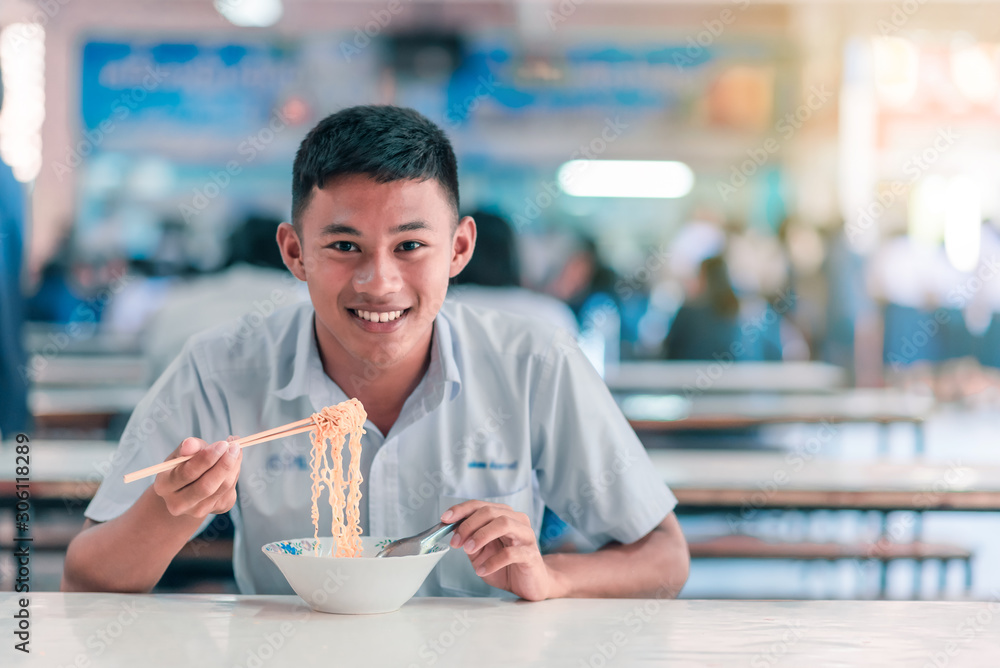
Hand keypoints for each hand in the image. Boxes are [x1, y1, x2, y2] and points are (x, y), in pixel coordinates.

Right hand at [152, 437, 241, 518]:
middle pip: (206, 486)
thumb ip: (186, 448)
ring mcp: (198, 510)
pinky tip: (233, 462)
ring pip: (223, 487)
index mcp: (164, 486)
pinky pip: (231, 490)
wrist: (187, 490)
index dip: (207, 458)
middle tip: (235, 446)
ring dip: (233, 466)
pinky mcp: (218, 509)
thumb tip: (190, 443)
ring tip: (235, 449)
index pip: (188, 473)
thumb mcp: (180, 454)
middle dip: (224, 464)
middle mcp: (178, 504)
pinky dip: (235, 472)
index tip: (222, 444)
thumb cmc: (183, 466)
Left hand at [441, 501, 561, 600]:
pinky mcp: (531, 555)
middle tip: (456, 542)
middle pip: (490, 511)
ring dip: (481, 535)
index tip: (445, 518)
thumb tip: (452, 531)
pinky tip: (482, 570)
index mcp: (503, 516)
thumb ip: (469, 540)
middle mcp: (516, 521)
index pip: (479, 505)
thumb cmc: (506, 566)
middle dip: (468, 525)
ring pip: (503, 524)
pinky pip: (511, 553)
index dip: (461, 510)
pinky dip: (492, 562)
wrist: (530, 584)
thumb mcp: (481, 552)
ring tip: (468, 550)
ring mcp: (526, 536)